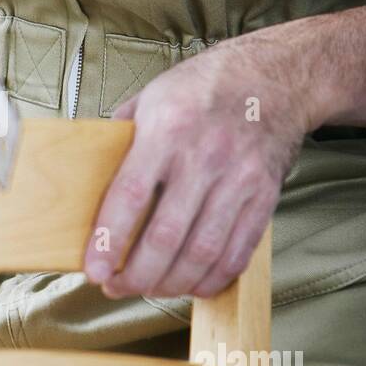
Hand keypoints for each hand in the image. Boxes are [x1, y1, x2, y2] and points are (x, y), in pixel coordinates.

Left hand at [83, 33, 311, 298]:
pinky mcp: (264, 196)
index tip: (93, 268)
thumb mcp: (152, 96)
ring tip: (148, 289)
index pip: (130, 196)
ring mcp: (239, 179)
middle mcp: (205, 156)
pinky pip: (238, 252)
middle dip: (136, 274)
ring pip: (202, 252)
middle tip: (116, 286)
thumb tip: (88, 177)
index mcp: (168, 129)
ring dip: (171, 283)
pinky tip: (192, 284)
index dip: (108, 241)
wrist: (277, 77)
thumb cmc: (206, 86)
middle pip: (166, 236)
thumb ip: (121, 138)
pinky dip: (212, 278)